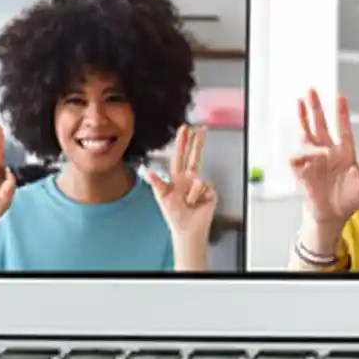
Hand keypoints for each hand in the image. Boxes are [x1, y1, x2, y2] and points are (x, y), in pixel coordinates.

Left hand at [145, 125, 217, 241]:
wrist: (188, 229)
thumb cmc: (174, 215)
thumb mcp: (162, 198)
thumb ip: (157, 184)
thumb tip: (148, 173)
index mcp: (177, 178)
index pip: (180, 156)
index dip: (182, 142)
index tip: (185, 128)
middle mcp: (190, 178)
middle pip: (195, 156)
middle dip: (198, 143)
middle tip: (202, 129)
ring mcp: (201, 185)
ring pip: (198, 179)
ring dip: (191, 195)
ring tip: (189, 204)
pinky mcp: (210, 192)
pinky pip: (205, 187)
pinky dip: (199, 197)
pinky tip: (198, 204)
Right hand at [290, 89, 358, 228]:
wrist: (333, 216)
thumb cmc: (349, 199)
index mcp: (344, 153)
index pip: (343, 129)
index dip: (341, 113)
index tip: (340, 97)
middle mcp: (328, 152)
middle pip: (321, 125)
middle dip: (316, 107)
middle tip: (312, 90)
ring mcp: (314, 160)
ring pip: (307, 134)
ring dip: (303, 119)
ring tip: (299, 103)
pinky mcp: (303, 171)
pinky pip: (298, 159)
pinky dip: (299, 155)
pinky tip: (300, 154)